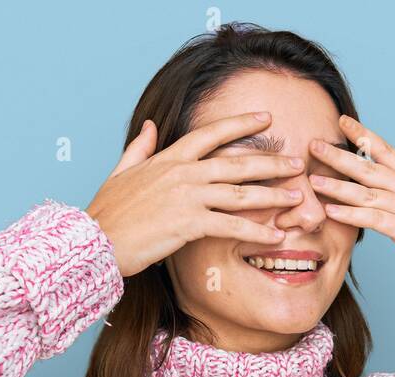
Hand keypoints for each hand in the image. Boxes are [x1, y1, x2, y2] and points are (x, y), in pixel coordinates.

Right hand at [85, 111, 307, 276]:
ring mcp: (187, 197)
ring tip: (297, 198)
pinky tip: (276, 236)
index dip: (240, 124)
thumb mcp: (121, 172)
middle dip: (271, 162)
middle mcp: (182, 173)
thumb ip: (139, 147)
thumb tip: (148, 125)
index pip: (211, 134)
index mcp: (168, 158)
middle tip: (298, 163)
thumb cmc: (108, 211)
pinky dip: (257, 232)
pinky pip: (231, 227)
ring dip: (272, 196)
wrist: (96, 240)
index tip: (266, 118)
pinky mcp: (188, 224)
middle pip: (236, 162)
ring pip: (240, 193)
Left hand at [306, 114, 394, 296]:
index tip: (342, 121)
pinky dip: (351, 215)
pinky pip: (374, 219)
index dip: (364, 135)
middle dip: (340, 154)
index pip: (387, 151)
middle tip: (314, 144)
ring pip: (368, 192)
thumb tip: (386, 196)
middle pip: (370, 166)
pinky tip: (331, 212)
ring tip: (313, 179)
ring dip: (338, 185)